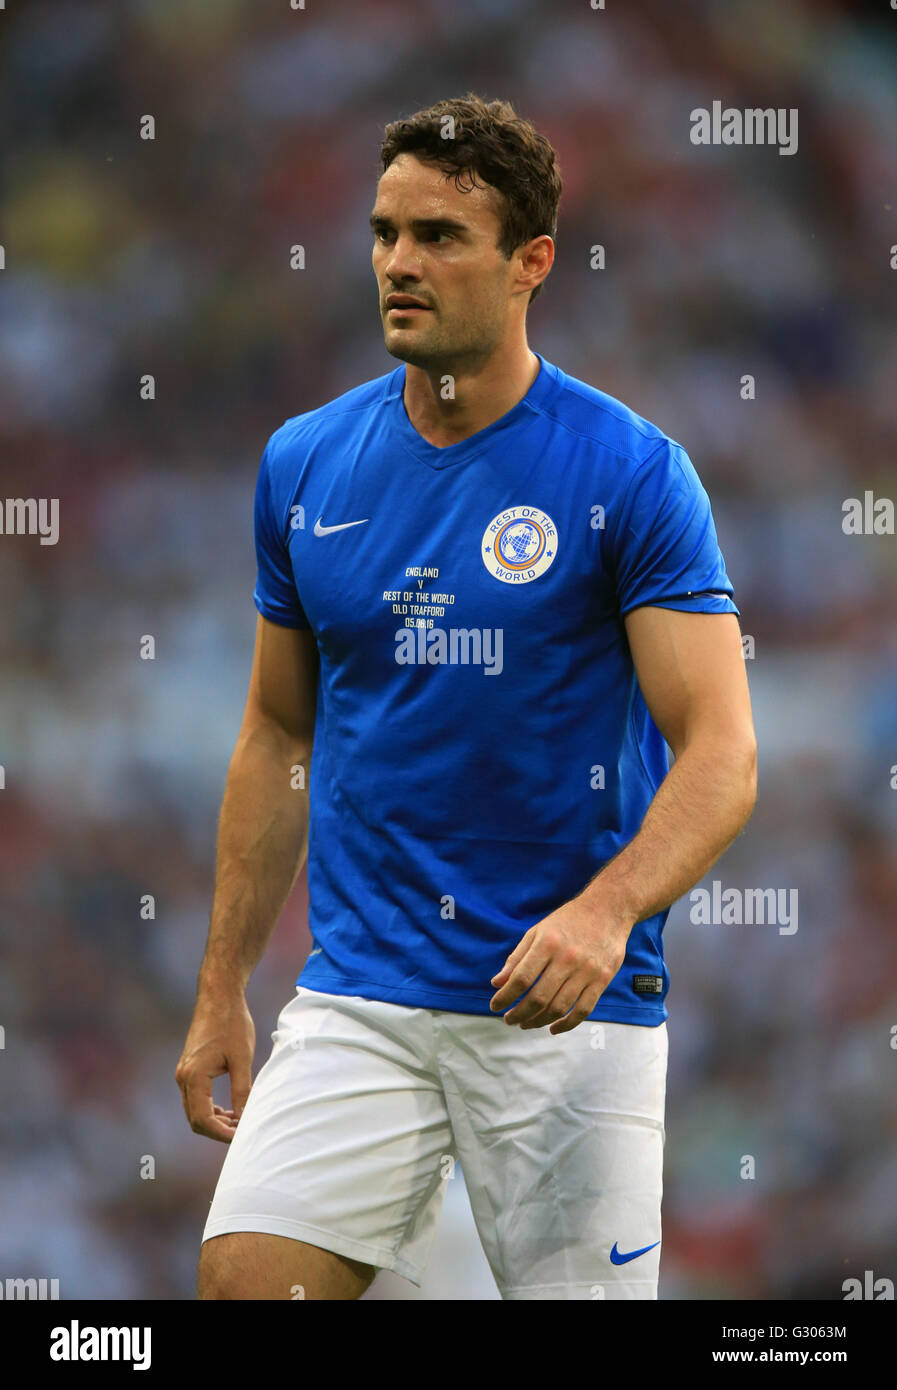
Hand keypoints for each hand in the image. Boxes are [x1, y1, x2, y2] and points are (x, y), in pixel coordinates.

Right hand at [175, 992, 255, 1140]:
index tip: (242, 1136)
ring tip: (240, 1123)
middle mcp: (183, 1077)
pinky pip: (196, 1098)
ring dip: (214, 1121)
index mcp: (193, 1076)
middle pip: (195, 1119)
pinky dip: (211, 1109)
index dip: (222, 1134)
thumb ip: (242, 1090)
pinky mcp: (189, 1068)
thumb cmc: (232, 1023)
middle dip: (218, 1131)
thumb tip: (245, 1117)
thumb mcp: (242, 1058)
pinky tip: (231, 1109)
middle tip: (243, 1133)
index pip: (203, 1119)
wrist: (219, 995)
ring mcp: (184, 1072)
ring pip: (194, 1110)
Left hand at [489, 895, 630, 1033]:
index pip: (521, 979)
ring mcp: (587, 971)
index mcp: (547, 943)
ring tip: (526, 1024)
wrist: (608, 909)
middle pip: (539, 998)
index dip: (505, 997)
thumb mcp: (538, 931)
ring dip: (538, 1021)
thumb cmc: (569, 920)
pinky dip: (567, 1024)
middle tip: (509, 1019)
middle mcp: (567, 958)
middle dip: (519, 1014)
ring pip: (559, 1007)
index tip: (495, 1006)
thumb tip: (497, 983)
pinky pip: (583, 1010)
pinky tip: (553, 1028)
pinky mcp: (602, 980)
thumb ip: (517, 958)